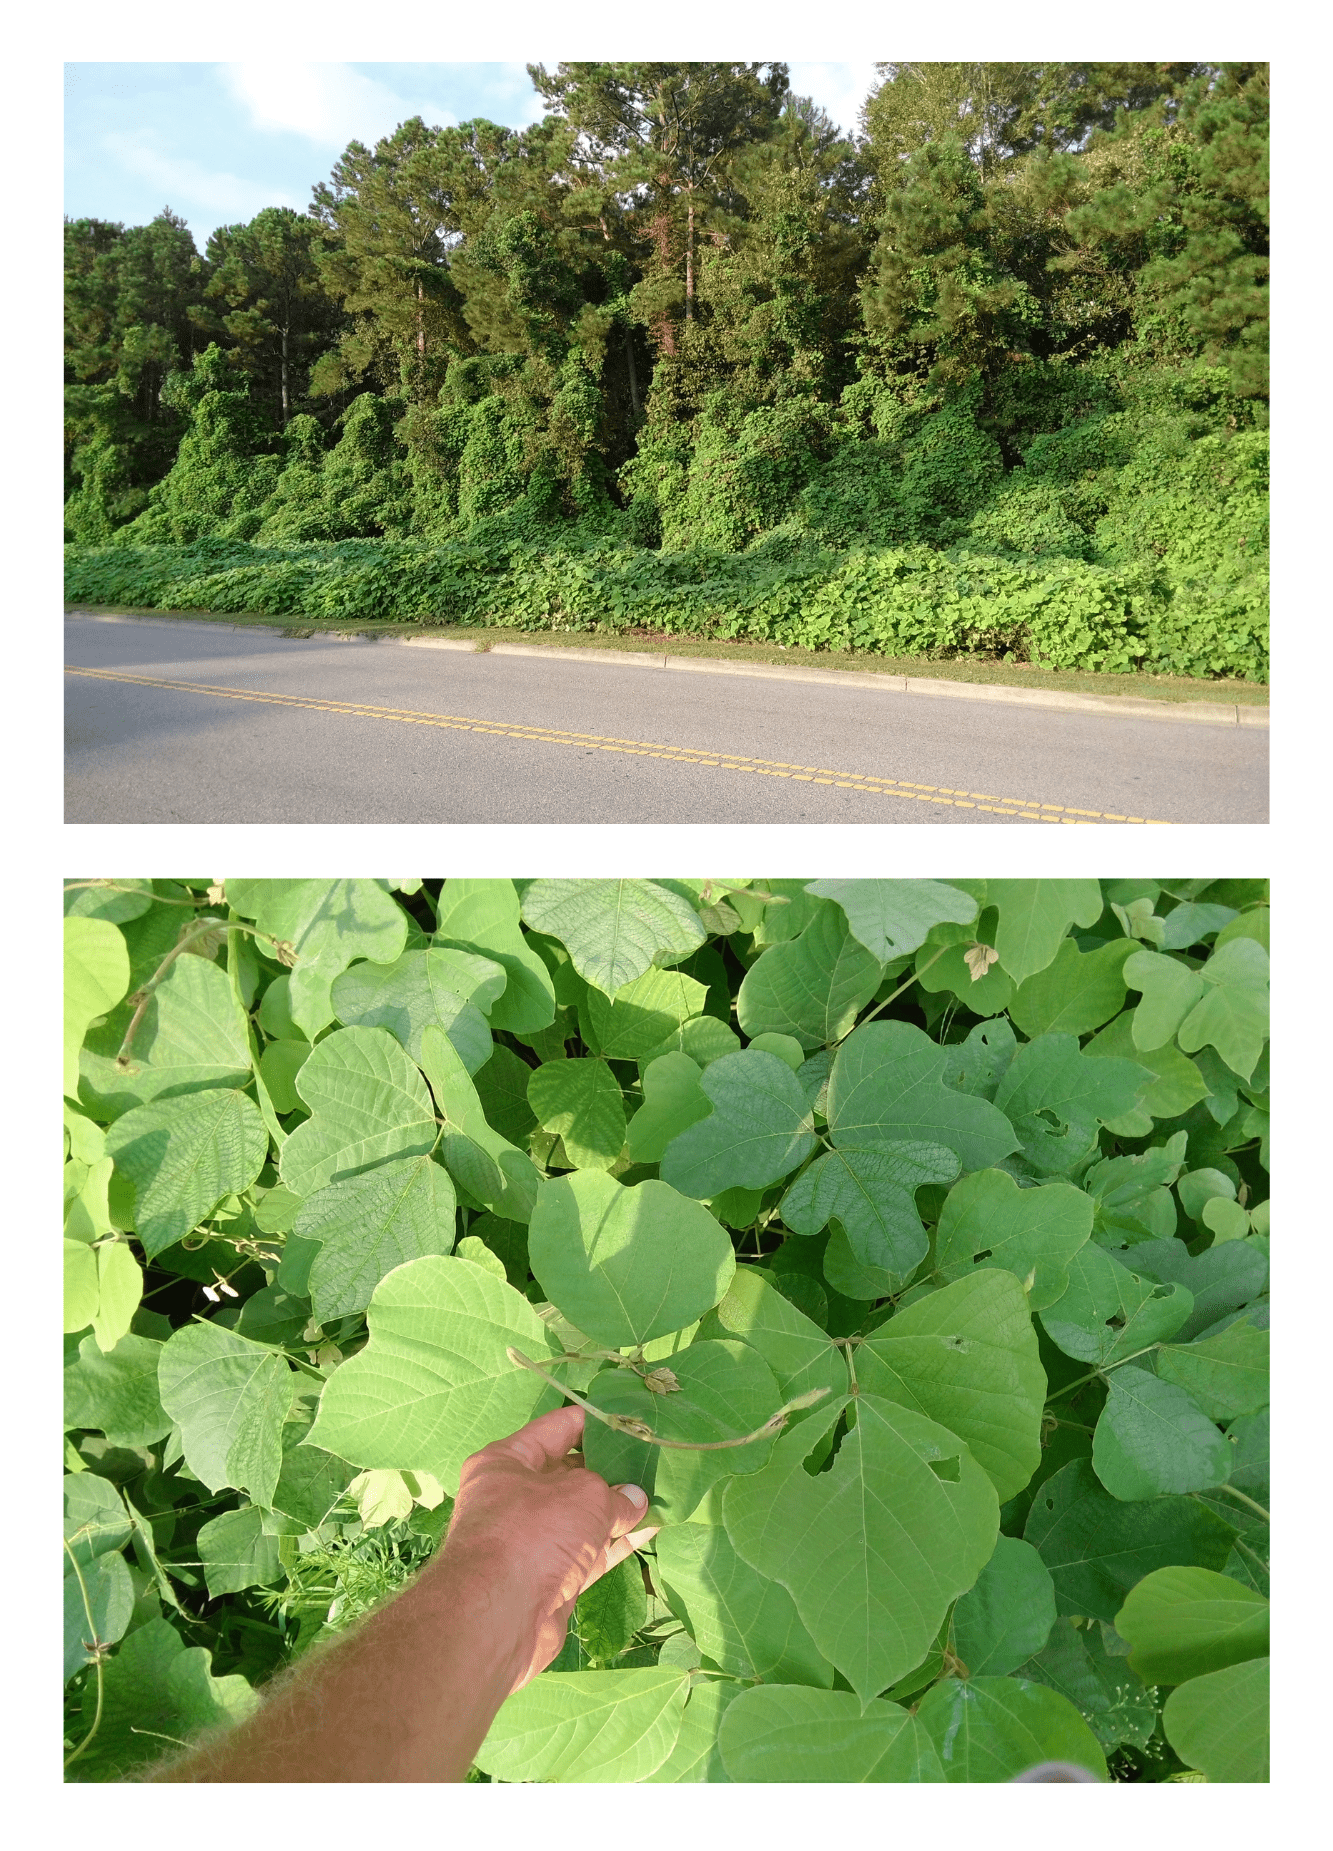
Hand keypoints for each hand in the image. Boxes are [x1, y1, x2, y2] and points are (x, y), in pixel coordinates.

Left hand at [429, 1403, 657, 1692]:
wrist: (500, 1617)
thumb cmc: (534, 1533)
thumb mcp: (583, 1495)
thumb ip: (615, 1494)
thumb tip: (634, 1501)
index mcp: (506, 1462)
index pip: (557, 1428)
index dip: (595, 1421)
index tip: (630, 1420)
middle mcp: (514, 1498)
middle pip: (570, 1473)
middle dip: (609, 1468)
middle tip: (652, 1457)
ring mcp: (532, 1541)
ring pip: (582, 1516)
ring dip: (617, 1507)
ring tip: (658, 1491)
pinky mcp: (550, 1578)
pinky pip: (590, 1551)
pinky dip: (618, 1541)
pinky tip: (652, 1529)